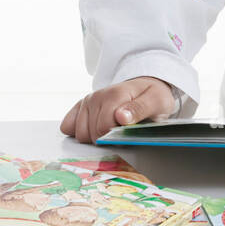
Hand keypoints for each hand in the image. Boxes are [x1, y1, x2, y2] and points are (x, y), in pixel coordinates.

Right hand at [59, 76, 176, 144]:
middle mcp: (97, 96)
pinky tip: (94, 129)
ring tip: (110, 129)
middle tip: (120, 132)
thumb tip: (121, 118)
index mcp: (115, 94)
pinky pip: (68, 126)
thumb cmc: (152, 97)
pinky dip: (79, 132)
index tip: (126, 135)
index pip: (103, 127)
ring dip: (93, 137)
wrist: (146, 87)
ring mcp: (87, 101)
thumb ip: (139, 109)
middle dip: (105, 138)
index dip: (115, 137)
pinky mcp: (80, 106)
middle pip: (91, 133)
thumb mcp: (156, 102)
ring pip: (79, 134)